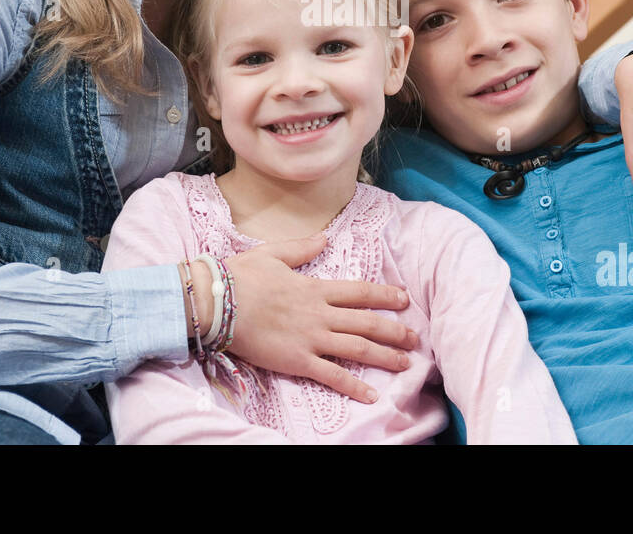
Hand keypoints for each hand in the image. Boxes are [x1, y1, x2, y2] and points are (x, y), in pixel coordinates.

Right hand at [223, 234, 418, 402]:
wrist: (217, 302)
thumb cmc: (240, 276)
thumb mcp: (273, 254)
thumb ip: (302, 248)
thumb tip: (324, 237)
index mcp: (315, 288)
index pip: (359, 292)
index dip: (385, 295)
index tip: (404, 300)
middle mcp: (319, 313)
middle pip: (366, 322)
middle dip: (394, 331)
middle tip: (415, 339)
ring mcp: (310, 338)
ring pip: (357, 348)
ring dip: (384, 356)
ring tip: (405, 364)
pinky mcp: (297, 360)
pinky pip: (331, 376)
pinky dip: (353, 386)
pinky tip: (371, 395)